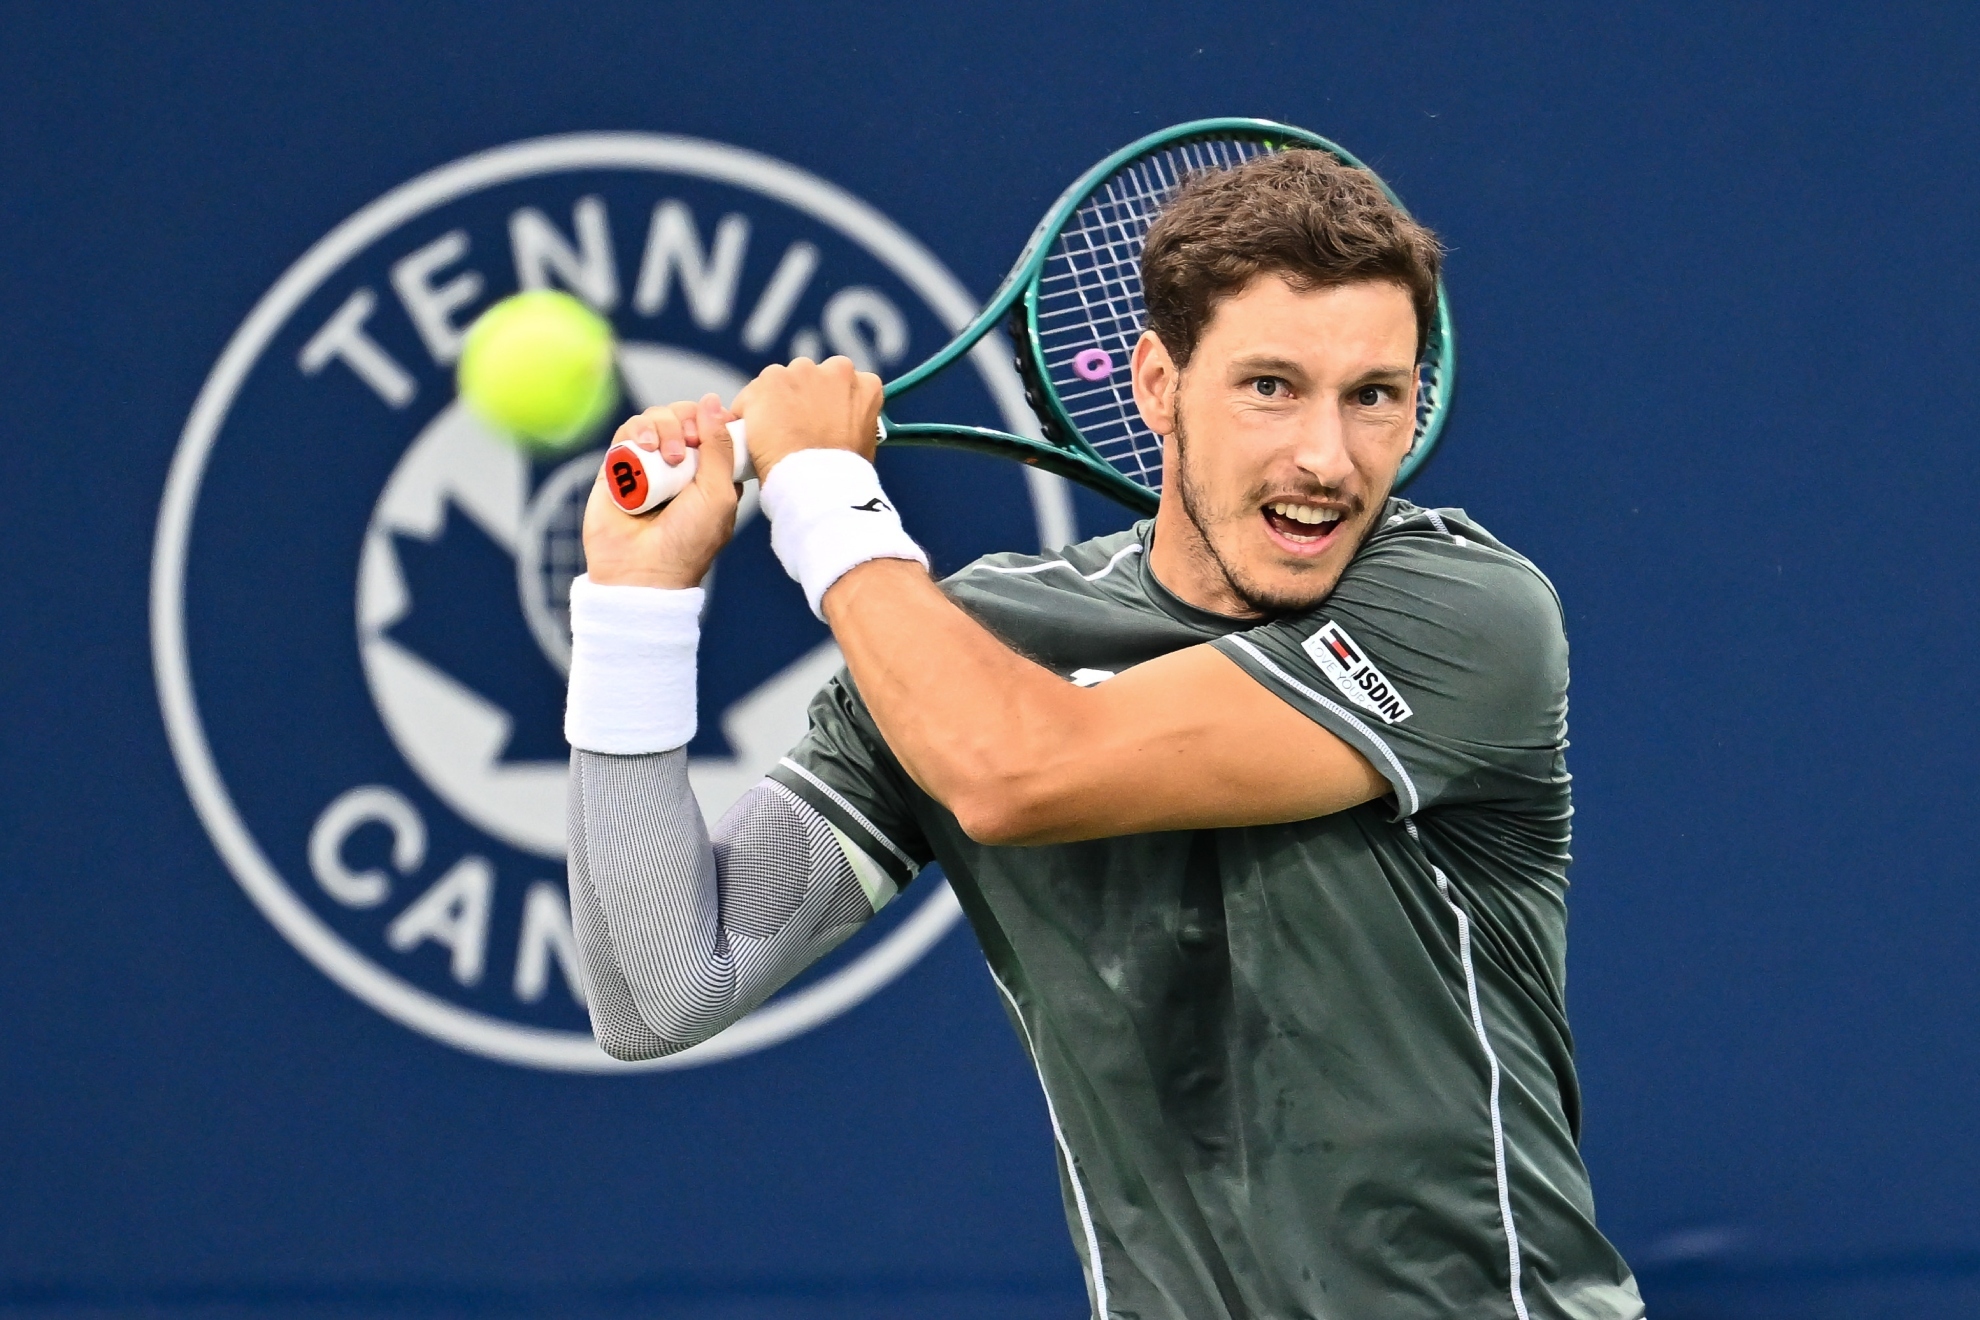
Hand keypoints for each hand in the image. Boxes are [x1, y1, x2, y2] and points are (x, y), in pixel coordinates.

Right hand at [582, 393, 738, 588]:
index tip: (713, 431)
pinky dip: (637, 430)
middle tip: (686, 450)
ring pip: (656, 418)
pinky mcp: (618, 465)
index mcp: (710, 473)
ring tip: (665, 456)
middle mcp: (679, 465)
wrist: (641, 571)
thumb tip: (713, 400)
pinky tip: (643, 447)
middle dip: (687, 422)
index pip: (713, 426)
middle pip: (684, 415)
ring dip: (664, 426)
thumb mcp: (718, 493)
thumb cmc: (687, 540)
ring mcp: (648, 463)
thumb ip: (719, 446)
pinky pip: (628, 430)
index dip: (713, 419)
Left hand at [730, 356, 882, 481]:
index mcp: (865, 385)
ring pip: (780, 382)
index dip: (826, 403)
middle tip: (792, 429)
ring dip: (774, 402)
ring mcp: (803, 372)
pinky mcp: (771, 380)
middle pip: (809, 378)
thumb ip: (851, 426)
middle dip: (800, 397)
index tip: (815, 420)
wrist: (818, 482)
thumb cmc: (842, 474)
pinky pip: (752, 395)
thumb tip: (837, 433)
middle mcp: (837, 370)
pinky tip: (751, 437)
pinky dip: (748, 412)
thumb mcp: (864, 445)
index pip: (841, 384)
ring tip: (770, 436)